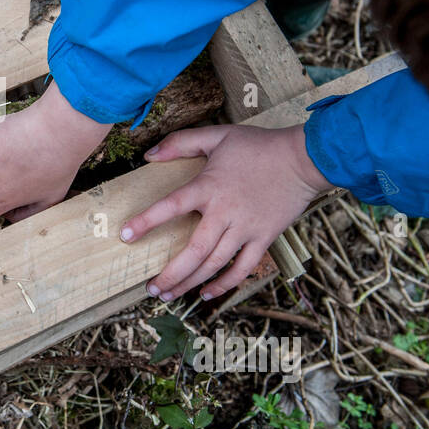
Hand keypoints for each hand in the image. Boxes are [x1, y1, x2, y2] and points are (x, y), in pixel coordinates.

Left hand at [121, 123, 332, 301]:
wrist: (303, 158)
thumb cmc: (258, 146)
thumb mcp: (218, 135)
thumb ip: (181, 143)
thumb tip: (149, 155)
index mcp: (209, 187)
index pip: (171, 206)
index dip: (146, 222)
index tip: (125, 237)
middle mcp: (225, 212)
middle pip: (194, 251)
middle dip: (171, 274)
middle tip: (151, 288)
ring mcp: (246, 228)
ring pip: (215, 264)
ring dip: (191, 283)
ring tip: (170, 294)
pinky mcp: (264, 237)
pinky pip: (243, 268)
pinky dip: (226, 284)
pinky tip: (208, 293)